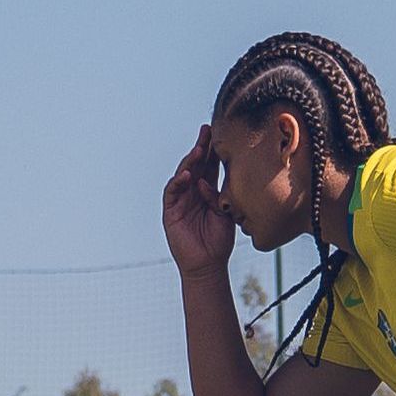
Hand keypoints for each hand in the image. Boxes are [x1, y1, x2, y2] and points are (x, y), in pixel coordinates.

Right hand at [161, 134, 236, 272]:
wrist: (208, 264)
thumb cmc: (219, 240)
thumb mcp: (225, 214)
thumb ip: (218, 196)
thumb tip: (207, 182)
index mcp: (208, 190)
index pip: (210, 166)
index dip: (214, 150)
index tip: (220, 133)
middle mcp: (193, 191)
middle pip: (196, 165)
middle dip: (201, 147)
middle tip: (207, 131)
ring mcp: (181, 200)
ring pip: (183, 174)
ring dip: (190, 162)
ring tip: (199, 150)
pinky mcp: (170, 211)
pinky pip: (172, 192)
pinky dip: (178, 182)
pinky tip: (187, 175)